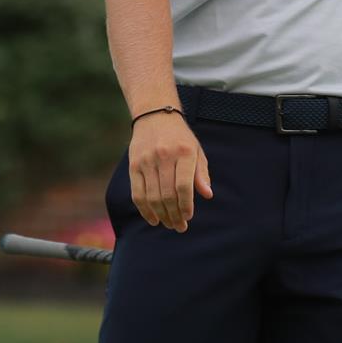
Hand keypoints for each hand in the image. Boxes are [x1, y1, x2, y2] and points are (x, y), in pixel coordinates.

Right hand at [127, 111, 211, 230]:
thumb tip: (207, 195)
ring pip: (152, 197)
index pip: (184, 186)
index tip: (188, 217)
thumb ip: (201, 173)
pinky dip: (145, 210)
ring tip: (169, 224)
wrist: (154, 115)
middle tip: (180, 227)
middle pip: (168, 194)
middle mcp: (164, 156)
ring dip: (161, 215)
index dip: (186, 205)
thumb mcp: (196, 150)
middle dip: (174, 215)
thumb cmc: (180, 137)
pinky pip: (137, 194)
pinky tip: (153, 219)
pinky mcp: (133, 165)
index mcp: (184, 152)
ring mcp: (147, 161)